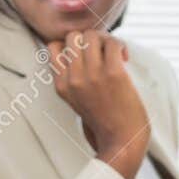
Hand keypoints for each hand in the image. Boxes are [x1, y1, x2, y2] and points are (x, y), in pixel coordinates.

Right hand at [46, 30, 149, 178]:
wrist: (120, 143)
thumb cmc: (103, 123)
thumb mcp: (76, 101)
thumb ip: (73, 78)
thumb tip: (82, 48)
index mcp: (61, 85)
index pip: (53, 47)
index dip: (70, 45)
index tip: (84, 55)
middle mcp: (73, 78)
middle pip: (73, 36)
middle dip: (88, 39)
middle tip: (102, 53)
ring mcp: (93, 75)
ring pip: (91, 35)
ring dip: (105, 40)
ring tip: (114, 56)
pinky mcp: (113, 73)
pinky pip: (113, 43)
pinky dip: (120, 46)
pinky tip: (124, 59)